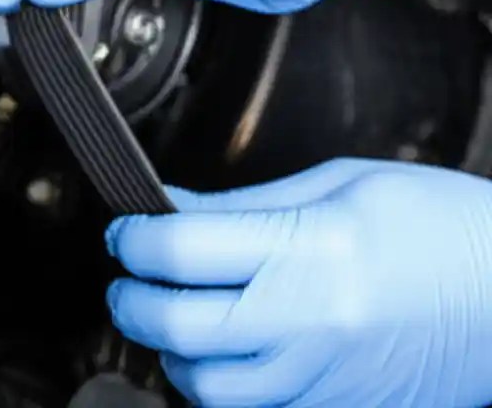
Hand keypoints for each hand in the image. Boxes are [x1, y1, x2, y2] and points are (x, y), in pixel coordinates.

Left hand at [105, 160, 491, 406]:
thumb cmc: (445, 228)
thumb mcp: (342, 186)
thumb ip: (244, 205)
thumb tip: (167, 209)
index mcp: (313, 248)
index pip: (179, 249)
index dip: (132, 237)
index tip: (126, 230)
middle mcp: (312, 320)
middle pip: (175, 325)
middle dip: (131, 299)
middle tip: (130, 277)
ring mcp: (322, 377)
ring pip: (202, 385)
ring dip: (171, 350)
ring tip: (179, 316)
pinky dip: (217, 384)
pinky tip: (225, 351)